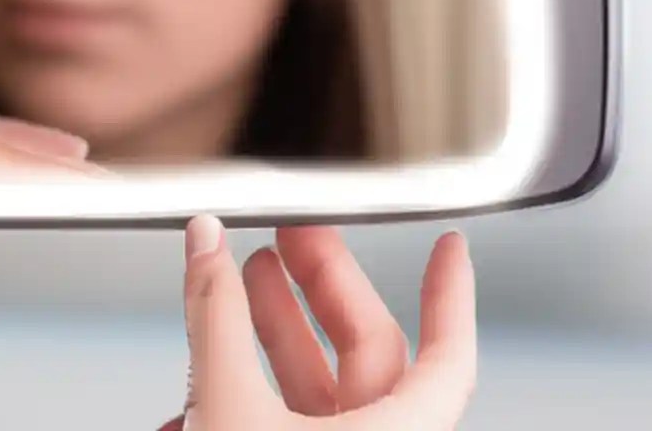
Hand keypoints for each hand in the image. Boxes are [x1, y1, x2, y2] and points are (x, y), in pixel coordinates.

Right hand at [164, 216, 475, 429]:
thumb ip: (216, 318)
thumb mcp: (228, 403)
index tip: (448, 248)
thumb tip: (206, 244)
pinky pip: (285, 420)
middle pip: (369, 352)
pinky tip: (203, 371)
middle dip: (321, 286)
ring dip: (278, 329)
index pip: (448, 352)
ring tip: (243, 280)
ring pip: (321, 387)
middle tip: (293, 237)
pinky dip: (247, 387)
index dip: (448, 294)